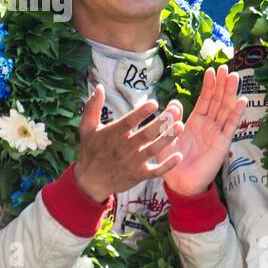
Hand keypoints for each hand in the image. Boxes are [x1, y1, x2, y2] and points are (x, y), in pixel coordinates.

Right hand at [73, 85, 183, 199]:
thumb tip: (99, 86)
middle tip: (175, 111)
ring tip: (180, 127)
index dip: (141, 112)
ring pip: (153, 150)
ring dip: (167, 139)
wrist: (91, 181)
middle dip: (161, 122)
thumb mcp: (86, 128)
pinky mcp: (139, 175)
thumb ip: (92, 106)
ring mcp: (132, 163)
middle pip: (146, 134)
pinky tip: (178, 156)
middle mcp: (123, 148)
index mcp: (112, 135)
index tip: (154, 103)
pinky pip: (155, 171)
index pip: (128, 122)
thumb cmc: (90, 150)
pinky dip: (167, 165)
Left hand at [163, 66, 247, 196]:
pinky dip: (236, 113)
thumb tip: (174, 102)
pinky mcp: (222, 143)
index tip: (211, 70)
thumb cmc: (171, 161)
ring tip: (234, 77)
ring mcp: (217, 133)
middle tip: (225, 67)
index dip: (208, 85)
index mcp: (194, 122)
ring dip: (230, 93)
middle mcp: (208, 125)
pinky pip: (231, 125)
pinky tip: (242, 100)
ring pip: (225, 109)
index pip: (204, 99)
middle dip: (221, 84)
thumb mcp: (167, 136)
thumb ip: (171, 119)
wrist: (180, 183)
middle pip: (217, 100)